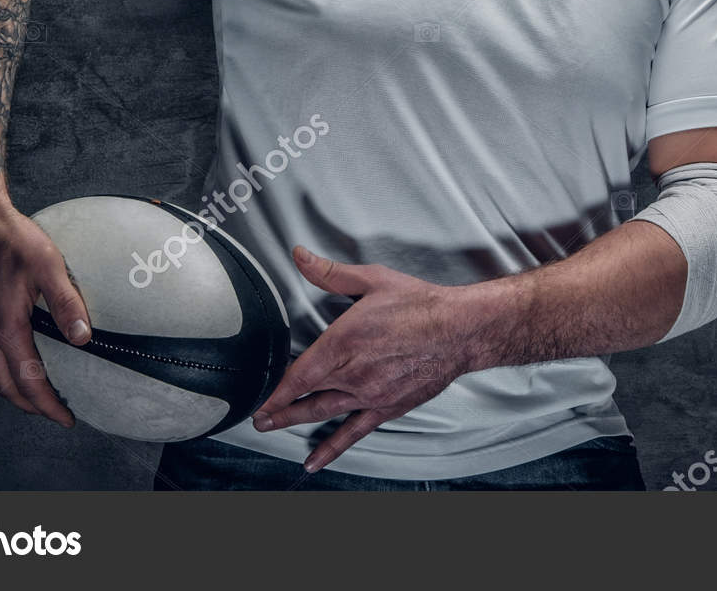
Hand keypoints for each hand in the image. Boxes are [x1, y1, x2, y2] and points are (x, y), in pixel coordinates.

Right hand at [0, 194, 92, 426]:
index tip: (66, 418)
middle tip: (55, 414)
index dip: (48, 404)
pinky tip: (16, 365)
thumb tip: (83, 338)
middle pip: (5, 385)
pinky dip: (2, 372)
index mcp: (5, 325)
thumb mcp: (48, 265)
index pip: (28, 379)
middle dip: (31, 405)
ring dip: (15, 390)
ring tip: (39, 396)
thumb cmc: (11, 239)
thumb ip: (66, 302)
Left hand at [251, 246, 480, 471]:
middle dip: (277, 411)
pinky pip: (352, 433)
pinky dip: (331, 448)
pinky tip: (315, 460)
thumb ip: (331, 273)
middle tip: (258, 419)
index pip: (298, 374)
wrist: (458, 330)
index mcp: (342, 343)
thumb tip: (301, 256)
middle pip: (304, 399)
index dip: (274, 391)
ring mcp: (368, 394)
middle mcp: (351, 374)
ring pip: (322, 414)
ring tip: (274, 428)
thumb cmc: (419, 305)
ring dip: (294, 422)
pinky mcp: (386, 407)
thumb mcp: (372, 280)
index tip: (258, 398)